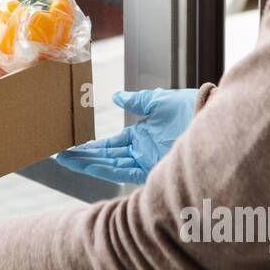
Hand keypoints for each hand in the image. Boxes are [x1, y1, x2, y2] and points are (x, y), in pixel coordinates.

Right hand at [55, 88, 198, 183]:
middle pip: (106, 158)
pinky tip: (89, 166)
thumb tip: (116, 96)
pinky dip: (105, 170)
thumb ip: (135, 101)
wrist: (209, 117)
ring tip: (67, 162)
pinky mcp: (153, 169)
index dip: (91, 148)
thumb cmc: (188, 107)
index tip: (72, 149)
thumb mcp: (157, 100)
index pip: (110, 145)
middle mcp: (141, 152)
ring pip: (111, 166)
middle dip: (83, 158)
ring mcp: (146, 162)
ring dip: (88, 164)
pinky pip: (124, 172)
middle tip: (60, 158)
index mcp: (141, 136)